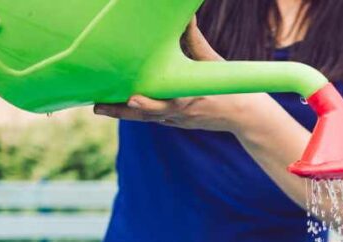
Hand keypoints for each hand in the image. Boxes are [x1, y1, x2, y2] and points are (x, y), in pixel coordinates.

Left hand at [93, 18, 247, 132]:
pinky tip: (116, 108)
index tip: (133, 98)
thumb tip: (186, 16)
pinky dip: (135, 113)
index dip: (150, 104)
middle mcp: (182, 114)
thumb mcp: (213, 63)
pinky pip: (152, 118)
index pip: (169, 104)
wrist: (244, 116)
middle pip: (148, 115)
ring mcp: (178, 121)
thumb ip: (195, 41)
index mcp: (192, 99)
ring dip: (122, 114)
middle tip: (99, 108)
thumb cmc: (228, 87)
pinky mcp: (176, 123)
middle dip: (123, 112)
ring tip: (99, 108)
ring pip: (146, 119)